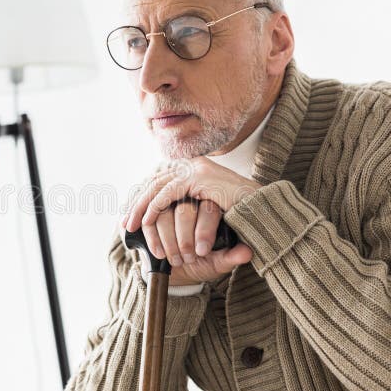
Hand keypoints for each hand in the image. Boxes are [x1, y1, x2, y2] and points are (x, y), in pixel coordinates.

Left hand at [122, 157, 262, 232]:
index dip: (144, 198)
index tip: (132, 217)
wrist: (264, 214)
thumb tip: (162, 216)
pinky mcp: (200, 177)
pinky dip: (155, 206)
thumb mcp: (206, 213)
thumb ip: (188, 209)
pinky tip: (147, 220)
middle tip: (125, 223)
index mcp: (195, 170)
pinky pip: (169, 191)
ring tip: (131, 225)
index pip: (161, 181)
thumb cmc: (239, 218)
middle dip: (137, 203)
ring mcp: (197, 168)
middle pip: (155, 181)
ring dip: (141, 206)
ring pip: (157, 185)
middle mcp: (194, 165)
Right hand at [132, 198, 251, 285]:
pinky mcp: (153, 205)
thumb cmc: (203, 263)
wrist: (179, 268)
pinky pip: (146, 210)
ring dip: (165, 237)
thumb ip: (231, 258)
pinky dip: (146, 229)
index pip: (209, 209)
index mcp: (214, 206)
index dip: (204, 232)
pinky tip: (151, 246)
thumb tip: (247, 252)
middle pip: (185, 208)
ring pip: (163, 209)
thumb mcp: (218, 263)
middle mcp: (193, 198)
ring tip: (168, 258)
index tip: (201, 253)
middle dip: (183, 238)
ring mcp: (171, 200)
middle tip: (184, 259)